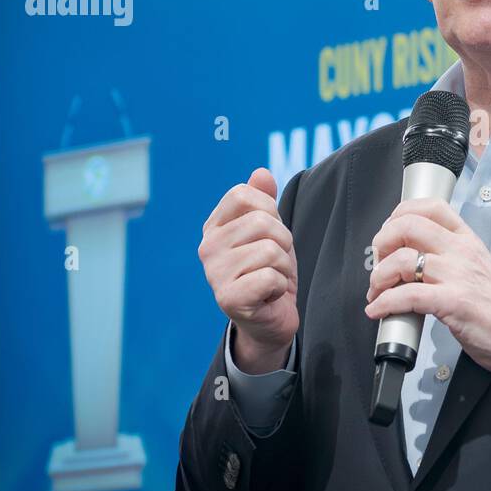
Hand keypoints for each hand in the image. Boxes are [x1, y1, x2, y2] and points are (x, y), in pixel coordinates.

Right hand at [198, 168, 297, 371]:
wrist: (272, 318)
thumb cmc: (270, 270)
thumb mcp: (271, 230)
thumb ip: (264, 200)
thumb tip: (261, 172)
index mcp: (214, 227)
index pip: (242, 194)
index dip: (269, 210)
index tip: (268, 234)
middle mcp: (208, 248)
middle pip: (262, 222)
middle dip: (282, 242)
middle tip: (274, 263)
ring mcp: (215, 274)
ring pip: (270, 250)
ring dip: (283, 267)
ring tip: (271, 279)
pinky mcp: (228, 299)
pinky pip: (270, 277)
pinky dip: (279, 286)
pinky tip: (268, 295)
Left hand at [364, 198, 490, 378]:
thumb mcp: (477, 269)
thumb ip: (449, 257)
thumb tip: (412, 259)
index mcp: (467, 241)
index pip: (431, 206)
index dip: (400, 214)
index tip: (389, 233)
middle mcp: (461, 252)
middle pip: (408, 226)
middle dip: (381, 243)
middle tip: (377, 263)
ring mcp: (457, 276)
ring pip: (402, 260)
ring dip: (378, 277)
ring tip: (377, 292)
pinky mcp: (453, 302)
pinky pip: (407, 296)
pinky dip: (384, 303)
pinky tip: (379, 310)